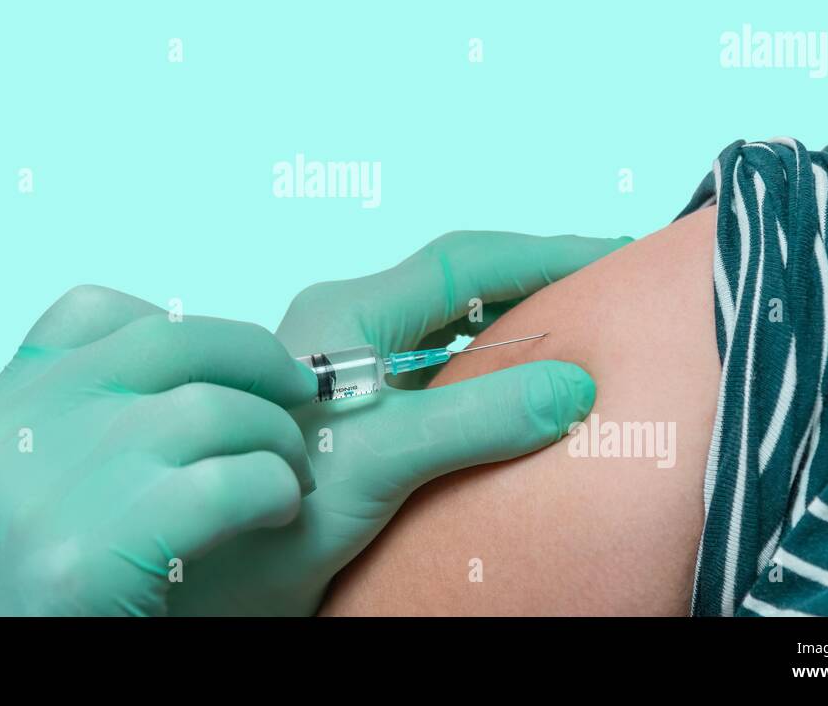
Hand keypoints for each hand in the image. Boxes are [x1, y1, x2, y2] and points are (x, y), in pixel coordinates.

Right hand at [0, 286, 317, 615]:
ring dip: (275, 436)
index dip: (181, 327)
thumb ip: (86, 433)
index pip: (90, 314)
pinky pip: (224, 485)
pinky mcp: (90, 555)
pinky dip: (273, 488)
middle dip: (252, 356)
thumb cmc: (33, 610)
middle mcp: (16, 437)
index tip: (229, 361)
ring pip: (209, 409)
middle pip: (165, 342)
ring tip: (290, 475)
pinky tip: (279, 512)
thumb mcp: (26, 498)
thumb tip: (205, 383)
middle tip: (299, 388)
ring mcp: (49, 490)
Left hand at [169, 231, 629, 614]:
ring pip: (453, 337)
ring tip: (585, 340)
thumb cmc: (276, 512)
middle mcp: (352, 334)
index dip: (544, 253)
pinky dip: (493, 382)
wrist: (212, 573)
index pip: (464, 264)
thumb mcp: (384, 459)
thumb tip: (575, 386)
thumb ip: (478, 417)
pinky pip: (442, 382)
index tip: (615, 254)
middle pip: (462, 292)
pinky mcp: (362, 422)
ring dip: (517, 334)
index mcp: (350, 315)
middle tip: (612, 294)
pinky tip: (527, 403)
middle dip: (538, 285)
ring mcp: (356, 377)